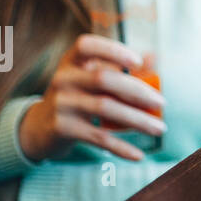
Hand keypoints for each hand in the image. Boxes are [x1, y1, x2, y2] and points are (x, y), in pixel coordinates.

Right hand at [18, 34, 165, 162]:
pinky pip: (97, 137)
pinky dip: (121, 147)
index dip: (112, 50)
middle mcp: (62, 78)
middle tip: (161, 103)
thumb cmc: (77, 96)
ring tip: (159, 128)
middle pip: (104, 79)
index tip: (138, 62)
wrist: (38, 128)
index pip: (86, 45)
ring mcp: (60, 103)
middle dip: (138, 90)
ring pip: (105, 108)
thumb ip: (119, 68)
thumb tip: (154, 58)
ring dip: (138, 119)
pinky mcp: (62, 128)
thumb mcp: (90, 78)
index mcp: (71, 61)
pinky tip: (138, 155)